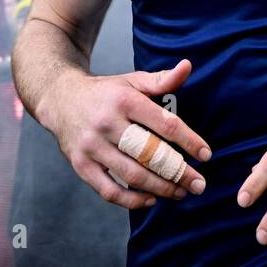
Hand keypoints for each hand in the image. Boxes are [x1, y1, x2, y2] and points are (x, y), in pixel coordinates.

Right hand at [41, 60, 209, 209]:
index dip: (189, 141)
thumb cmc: (106, 92)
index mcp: (125, 101)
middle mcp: (107, 124)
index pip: (165, 124)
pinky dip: (132, 199)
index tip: (207, 155)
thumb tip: (188, 66)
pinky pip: (108, 190)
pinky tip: (152, 199)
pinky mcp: (80, 165)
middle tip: (199, 184)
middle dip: (178, 172)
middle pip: (150, 154)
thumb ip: (162, 79)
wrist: (60, 99)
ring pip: (132, 174)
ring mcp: (91, 147)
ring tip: (181, 193)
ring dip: (161, 188)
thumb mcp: (133, 81)